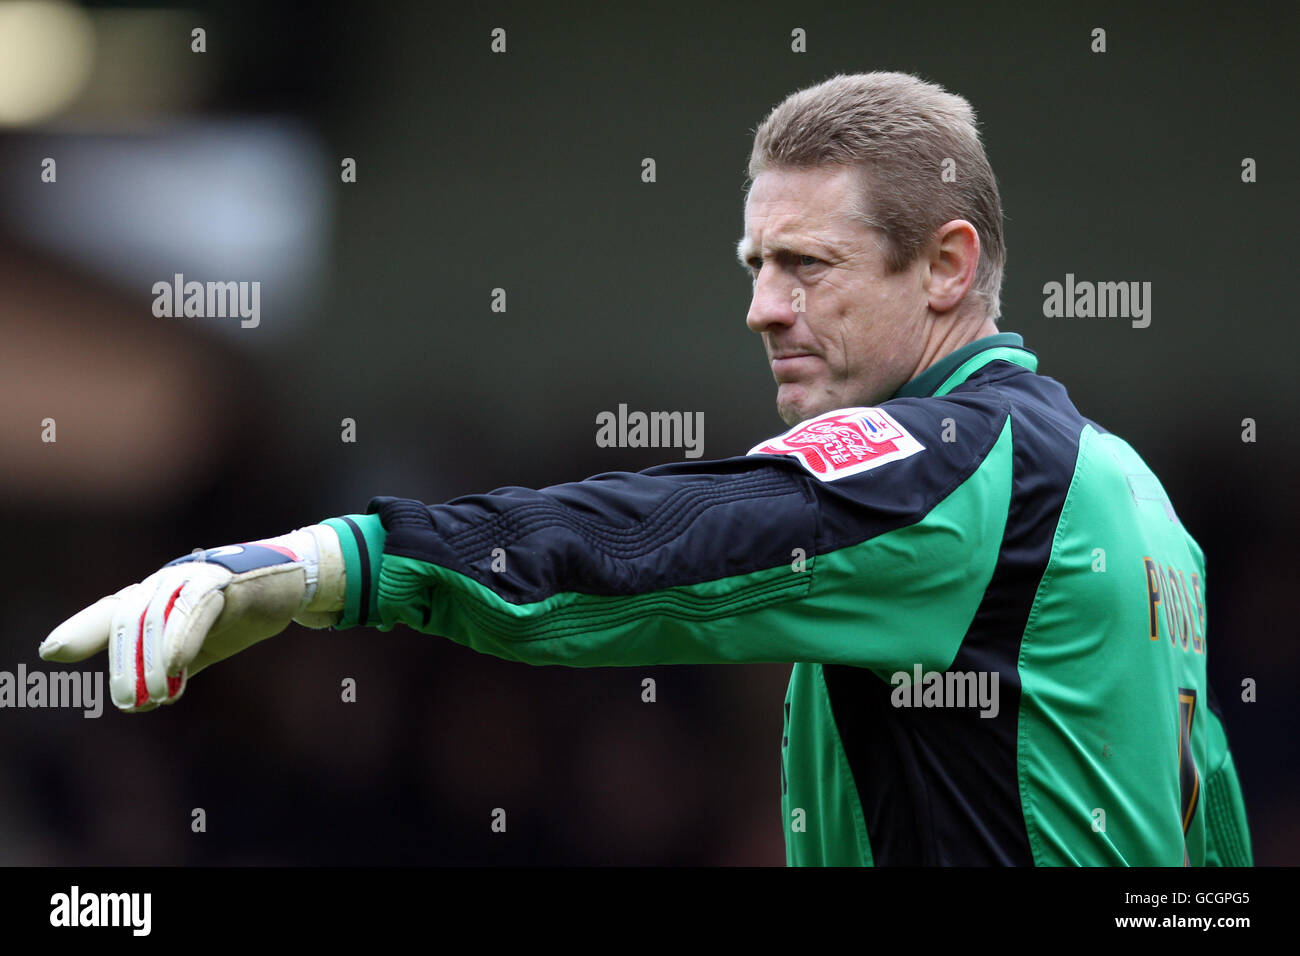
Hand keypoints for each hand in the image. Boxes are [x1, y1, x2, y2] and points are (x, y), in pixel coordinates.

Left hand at [39, 525, 344, 711]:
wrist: (296, 579)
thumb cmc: (245, 610)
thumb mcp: (203, 643)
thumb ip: (174, 665)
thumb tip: (145, 700)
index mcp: (159, 595)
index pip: (114, 612)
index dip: (83, 629)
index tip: (53, 652)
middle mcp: (168, 581)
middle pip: (129, 619)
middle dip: (124, 663)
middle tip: (128, 703)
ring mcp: (194, 577)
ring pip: (155, 615)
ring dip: (148, 661)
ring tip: (149, 699)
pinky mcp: (223, 580)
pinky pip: (194, 608)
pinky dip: (180, 639)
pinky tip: (174, 669)